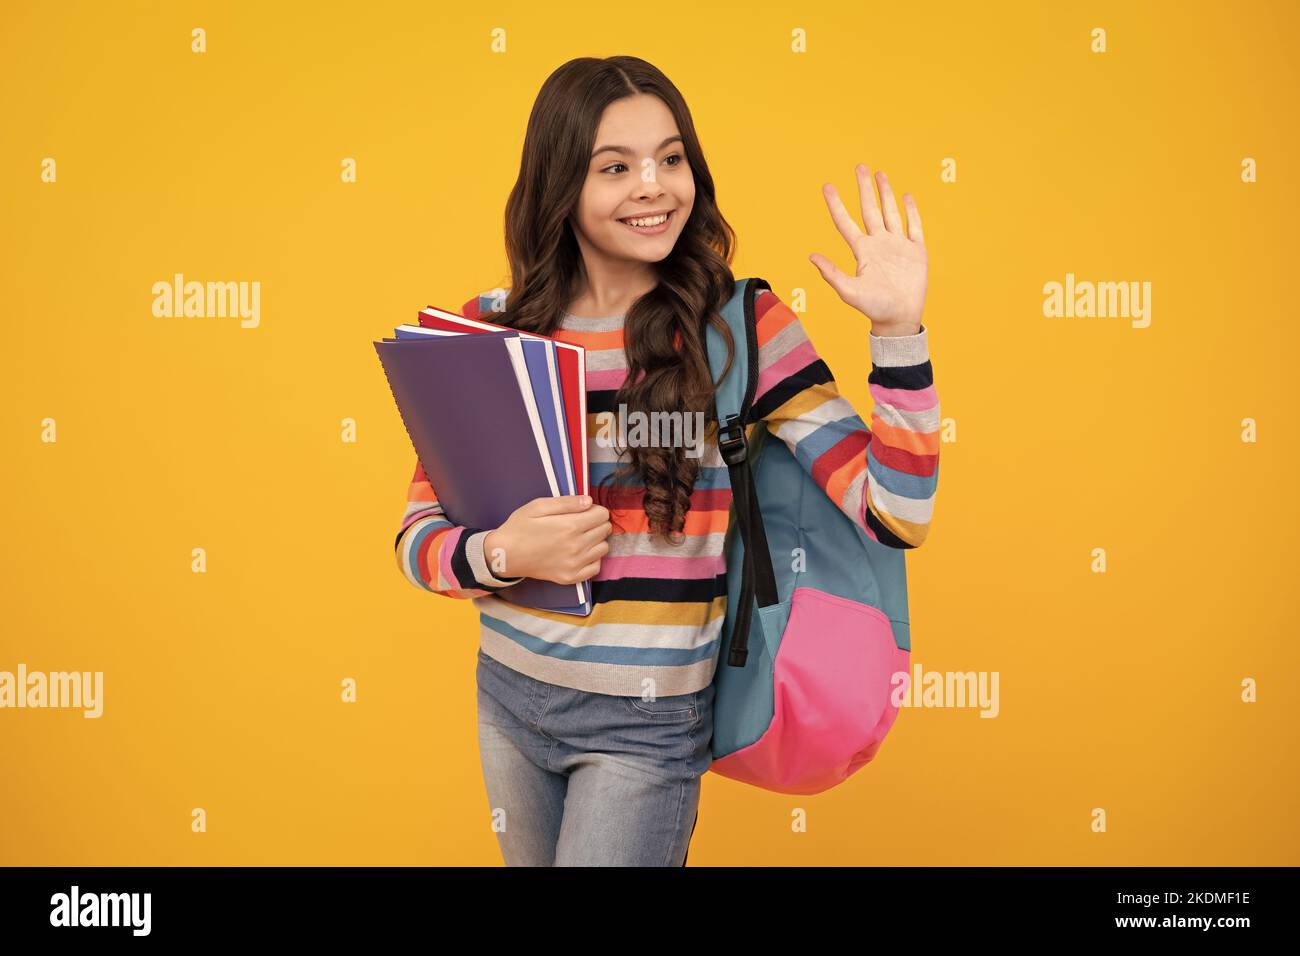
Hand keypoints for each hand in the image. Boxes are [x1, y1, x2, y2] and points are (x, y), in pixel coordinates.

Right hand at [483, 495, 611, 584]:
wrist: (505, 555)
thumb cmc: (520, 527)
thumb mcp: (538, 506)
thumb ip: (567, 502)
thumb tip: (589, 501)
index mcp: (570, 526)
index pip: (603, 514)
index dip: (594, 509)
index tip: (582, 511)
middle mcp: (576, 547)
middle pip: (605, 530)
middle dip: (595, 523)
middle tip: (579, 523)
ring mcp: (574, 564)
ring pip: (603, 548)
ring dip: (595, 541)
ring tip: (578, 538)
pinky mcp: (571, 577)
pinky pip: (596, 567)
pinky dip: (592, 559)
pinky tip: (578, 553)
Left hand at [809, 163, 927, 335]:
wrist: (899, 319)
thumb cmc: (874, 308)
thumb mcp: (849, 291)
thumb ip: (832, 273)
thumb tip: (810, 256)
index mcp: (862, 251)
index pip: (845, 222)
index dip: (836, 204)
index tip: (826, 186)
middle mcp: (878, 244)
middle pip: (869, 209)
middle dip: (864, 188)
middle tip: (859, 166)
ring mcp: (898, 246)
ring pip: (890, 212)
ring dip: (886, 193)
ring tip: (880, 174)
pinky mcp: (916, 251)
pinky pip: (914, 226)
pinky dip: (911, 211)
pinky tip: (906, 197)